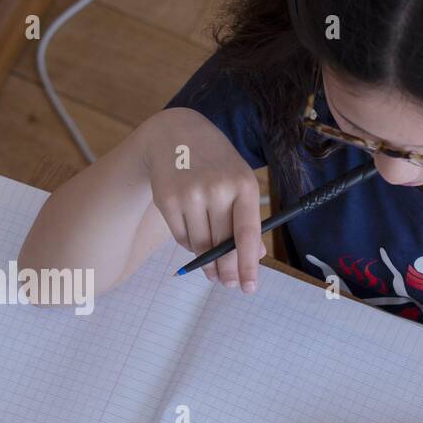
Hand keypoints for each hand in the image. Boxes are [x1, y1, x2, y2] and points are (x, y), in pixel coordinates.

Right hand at [140, 108, 264, 290]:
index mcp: (243, 185)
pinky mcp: (167, 199)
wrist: (176, 134)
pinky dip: (188, 243)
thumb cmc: (217, 165)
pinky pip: (180, 237)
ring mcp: (190, 193)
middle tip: (228, 284)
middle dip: (226, 271)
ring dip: (205, 258)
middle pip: (221, 246)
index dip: (248, 266)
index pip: (246, 235)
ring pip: (199, 245)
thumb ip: (249, 219)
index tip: (249, 288)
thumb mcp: (240, 182)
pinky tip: (193, 232)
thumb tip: (256, 256)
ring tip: (211, 259)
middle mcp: (217, 188)